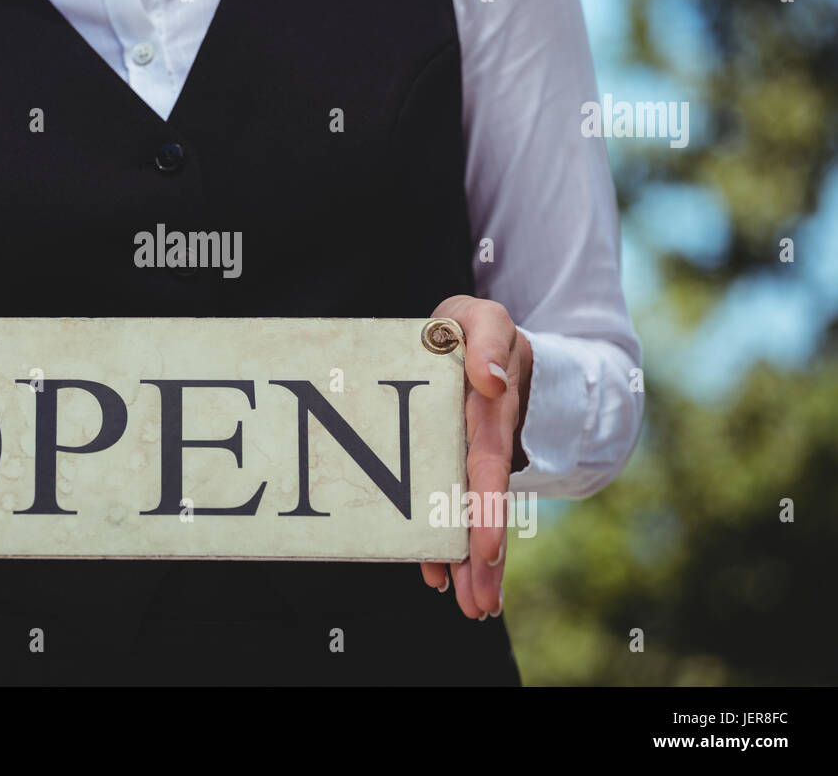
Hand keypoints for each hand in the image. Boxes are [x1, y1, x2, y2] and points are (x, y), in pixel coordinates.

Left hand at [419, 296, 531, 619]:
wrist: (474, 339)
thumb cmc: (472, 329)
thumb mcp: (483, 319)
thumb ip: (487, 342)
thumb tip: (491, 380)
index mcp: (490, 412)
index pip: (489, 466)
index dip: (486, 509)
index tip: (483, 551)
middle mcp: (486, 443)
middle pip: (485, 507)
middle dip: (484, 559)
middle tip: (481, 606)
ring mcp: (471, 459)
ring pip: (471, 517)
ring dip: (472, 567)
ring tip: (475, 609)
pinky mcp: (453, 466)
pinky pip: (449, 508)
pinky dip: (443, 543)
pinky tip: (438, 577)